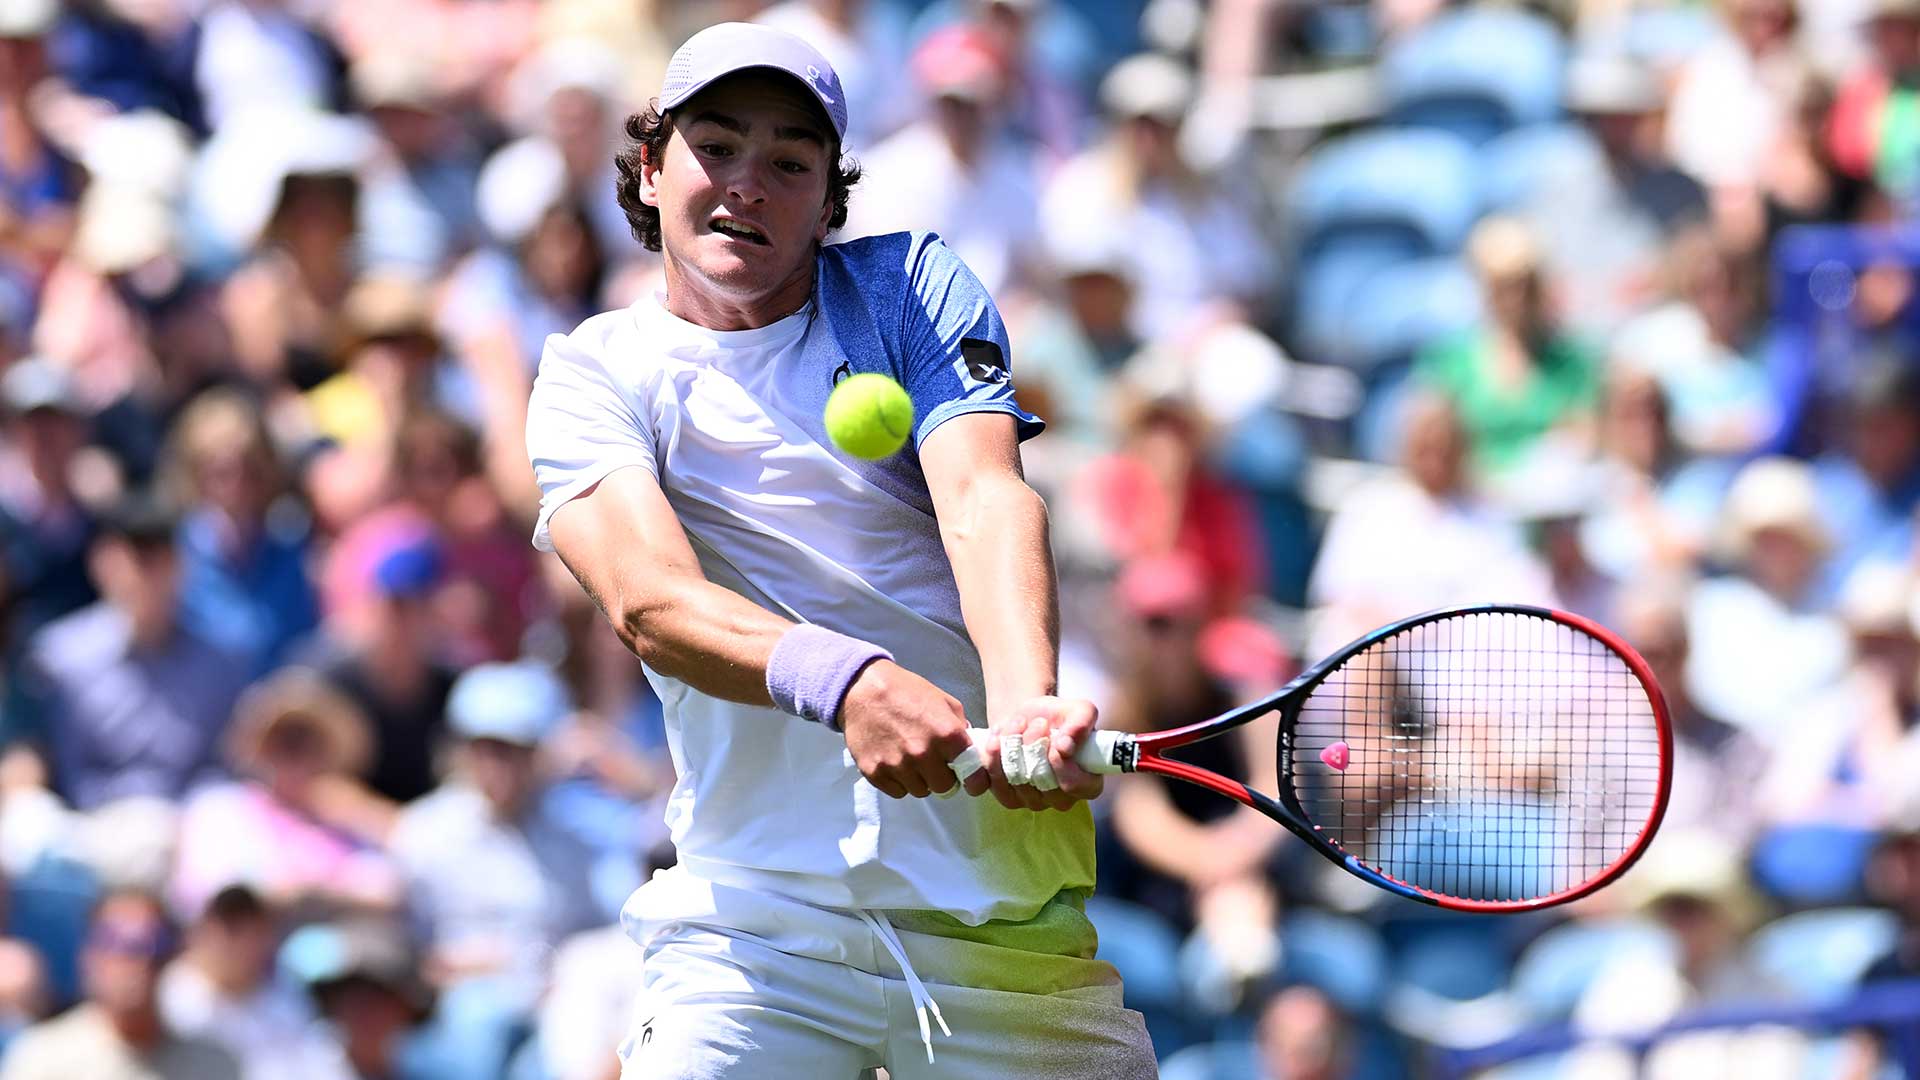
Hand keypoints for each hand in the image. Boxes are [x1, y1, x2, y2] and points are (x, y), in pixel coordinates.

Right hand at [841, 660, 973, 798]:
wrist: (863, 688)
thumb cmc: (906, 691)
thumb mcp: (943, 701)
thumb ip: (960, 726)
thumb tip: (969, 748)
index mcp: (947, 734)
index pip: (972, 776)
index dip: (974, 780)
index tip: (970, 780)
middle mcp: (923, 753)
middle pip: (944, 787)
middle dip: (942, 776)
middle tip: (933, 763)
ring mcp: (897, 765)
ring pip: (919, 791)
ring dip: (919, 779)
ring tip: (910, 759)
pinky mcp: (875, 772)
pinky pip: (897, 791)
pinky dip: (898, 781)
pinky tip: (894, 761)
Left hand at [969, 696, 1103, 811]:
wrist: (1026, 720)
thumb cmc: (1058, 719)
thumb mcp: (1078, 710)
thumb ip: (1082, 723)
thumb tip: (1067, 746)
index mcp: (1086, 784)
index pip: (1075, 786)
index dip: (1062, 763)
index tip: (1055, 739)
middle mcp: (1061, 799)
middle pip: (1041, 778)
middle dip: (1035, 742)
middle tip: (1038, 722)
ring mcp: (1033, 801)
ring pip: (1016, 776)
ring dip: (1013, 742)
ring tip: (1019, 722)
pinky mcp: (1007, 797)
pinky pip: (994, 780)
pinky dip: (993, 753)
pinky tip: (998, 736)